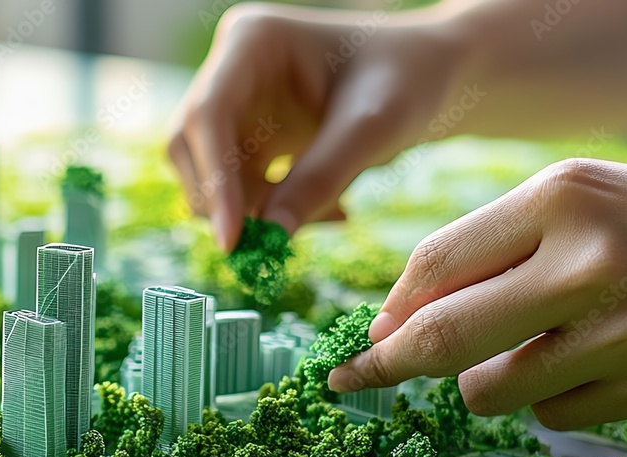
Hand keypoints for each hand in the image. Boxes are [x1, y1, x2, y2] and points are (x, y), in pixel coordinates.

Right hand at [168, 2, 468, 249]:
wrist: (432, 77)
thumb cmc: (410, 81)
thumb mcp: (372, 129)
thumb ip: (320, 177)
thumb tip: (270, 235)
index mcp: (251, 42)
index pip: (208, 116)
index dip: (214, 179)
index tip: (232, 239)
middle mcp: (230, 71)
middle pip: (194, 149)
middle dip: (228, 201)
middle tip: (273, 245)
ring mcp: (236, 107)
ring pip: (211, 178)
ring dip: (255, 213)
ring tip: (329, 213)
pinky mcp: (249, 140)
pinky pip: (239, 191)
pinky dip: (275, 214)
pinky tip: (329, 210)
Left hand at [328, 159, 626, 429]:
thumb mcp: (567, 206)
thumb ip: (481, 253)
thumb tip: (390, 325)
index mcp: (563, 198)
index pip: (433, 267)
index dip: (384, 313)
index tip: (355, 344)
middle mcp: (593, 263)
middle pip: (442, 338)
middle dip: (387, 365)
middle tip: (351, 379)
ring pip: (489, 390)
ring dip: (489, 377)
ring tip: (541, 341)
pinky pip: (548, 414)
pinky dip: (551, 396)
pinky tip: (593, 360)